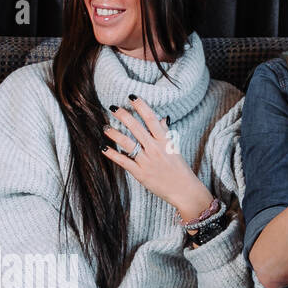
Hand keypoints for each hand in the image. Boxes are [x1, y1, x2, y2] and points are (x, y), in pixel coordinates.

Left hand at [102, 96, 213, 221]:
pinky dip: (113, 154)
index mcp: (164, 140)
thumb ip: (165, 133)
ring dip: (114, 133)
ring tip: (105, 127)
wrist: (184, 190)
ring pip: (127, 143)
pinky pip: (124, 161)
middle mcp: (155, 149)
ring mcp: (147, 161)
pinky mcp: (140, 173)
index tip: (132, 97)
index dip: (141, 106)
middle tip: (113, 107)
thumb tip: (162, 118)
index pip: (151, 119)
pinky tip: (104, 148)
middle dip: (123, 116)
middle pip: (136, 128)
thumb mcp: (174, 148)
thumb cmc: (179, 168)